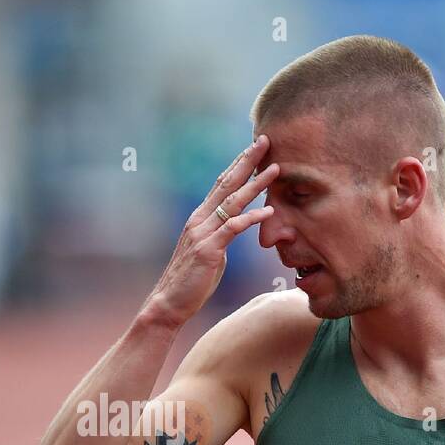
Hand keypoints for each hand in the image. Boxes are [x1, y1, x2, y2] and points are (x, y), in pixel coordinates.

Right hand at [146, 135, 278, 326]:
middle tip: (265, 140)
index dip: (238, 164)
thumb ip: (221, 236)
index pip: (221, 184)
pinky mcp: (208, 251)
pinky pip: (233, 229)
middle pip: (226, 184)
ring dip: (255, 184)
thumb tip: (234, 229)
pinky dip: (252, 218)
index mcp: (200, 218)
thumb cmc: (191, 282)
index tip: (255, 148)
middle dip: (247, 161)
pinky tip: (268, 210)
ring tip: (275, 169)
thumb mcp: (210, 252)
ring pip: (232, 202)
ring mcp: (203, 234)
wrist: (169, 303)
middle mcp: (199, 220)